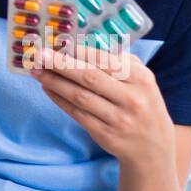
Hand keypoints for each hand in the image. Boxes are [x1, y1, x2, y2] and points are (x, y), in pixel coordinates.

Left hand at [32, 43, 174, 170]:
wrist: (153, 147)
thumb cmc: (142, 103)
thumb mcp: (142, 80)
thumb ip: (119, 61)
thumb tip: (82, 46)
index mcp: (141, 79)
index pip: (105, 60)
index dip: (79, 51)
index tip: (58, 43)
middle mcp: (131, 99)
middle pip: (89, 77)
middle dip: (61, 64)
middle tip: (39, 55)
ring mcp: (118, 119)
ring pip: (79, 96)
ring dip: (54, 82)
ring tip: (37, 71)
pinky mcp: (105, 134)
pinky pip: (77, 113)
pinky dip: (59, 99)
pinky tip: (47, 88)